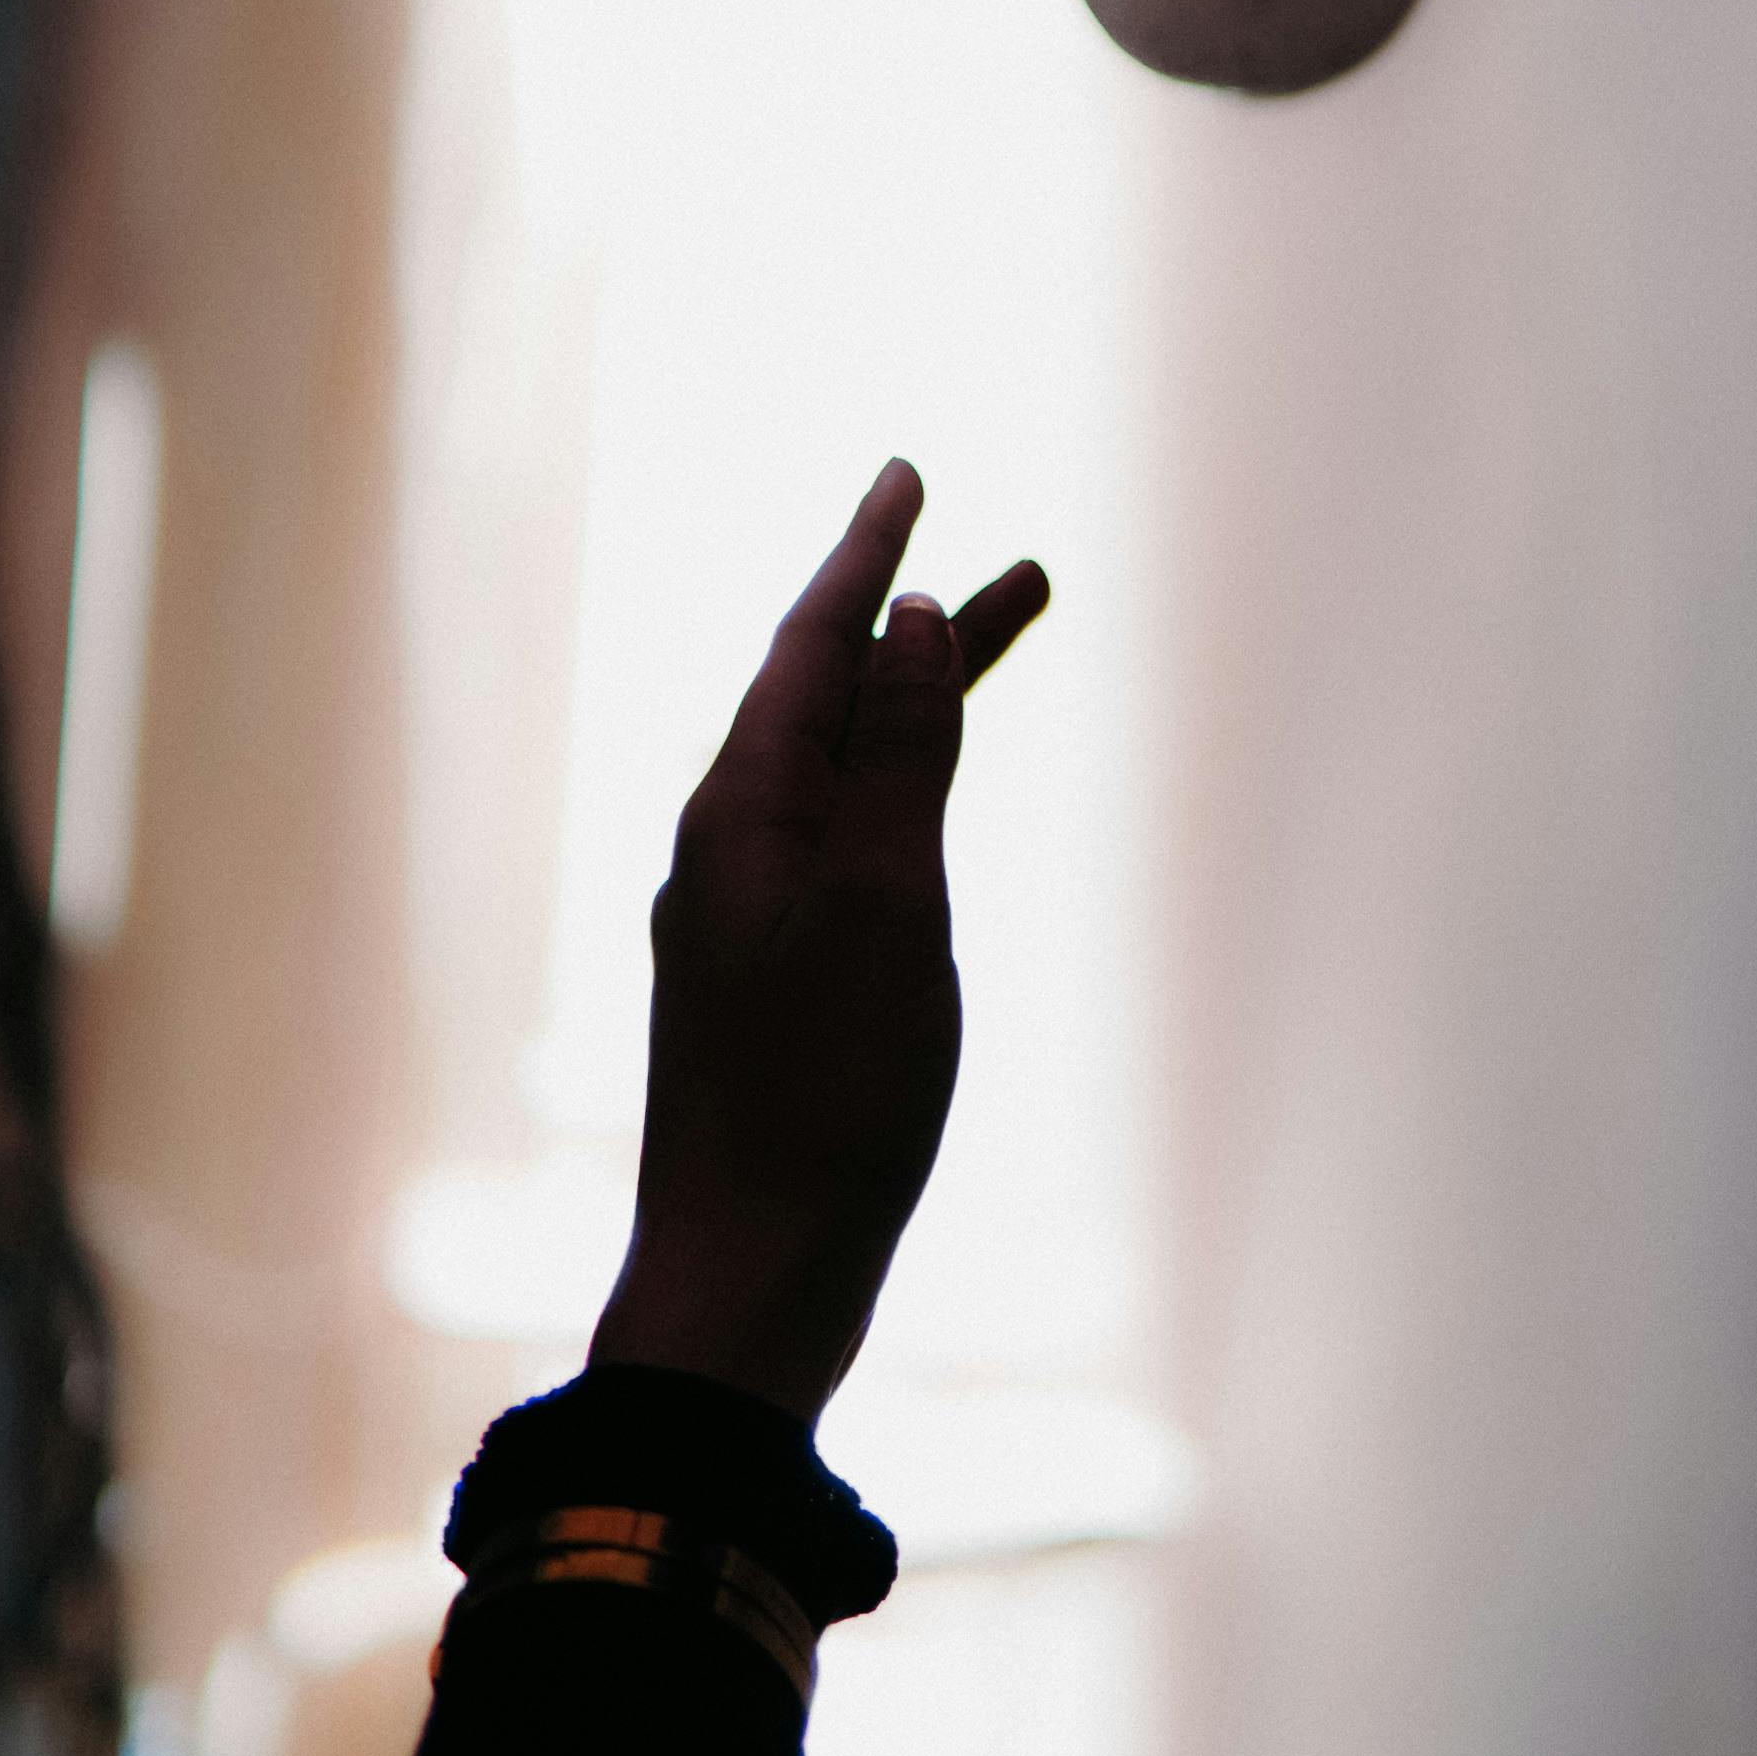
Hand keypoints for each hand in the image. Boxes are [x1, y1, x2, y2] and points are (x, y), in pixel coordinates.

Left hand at [588, 460, 1047, 1421]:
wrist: (748, 1280)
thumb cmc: (823, 1098)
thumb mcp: (886, 907)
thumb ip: (901, 758)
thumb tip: (909, 620)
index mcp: (742, 811)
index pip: (812, 644)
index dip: (867, 555)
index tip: (906, 474)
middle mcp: (731, 844)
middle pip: (832, 697)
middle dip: (919, 625)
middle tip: (1024, 568)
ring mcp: (746, 912)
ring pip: (842, 770)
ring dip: (917, 708)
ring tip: (999, 658)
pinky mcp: (771, 974)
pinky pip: (840, 839)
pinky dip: (897, 790)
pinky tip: (924, 802)